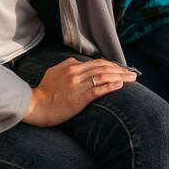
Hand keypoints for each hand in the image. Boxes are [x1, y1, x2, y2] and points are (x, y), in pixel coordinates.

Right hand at [24, 57, 138, 124]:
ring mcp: (78, 85)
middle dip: (121, 69)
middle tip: (133, 72)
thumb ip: (67, 65)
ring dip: (121, 76)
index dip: (112, 65)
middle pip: (104, 67)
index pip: (97, 62)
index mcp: (71, 66)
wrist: (35, 106)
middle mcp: (76, 73)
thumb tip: (78, 63)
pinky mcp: (79, 98)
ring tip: (132, 78)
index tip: (122, 69)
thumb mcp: (53, 72)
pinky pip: (98, 90)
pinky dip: (111, 86)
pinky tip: (121, 85)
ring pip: (104, 76)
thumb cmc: (44, 91)